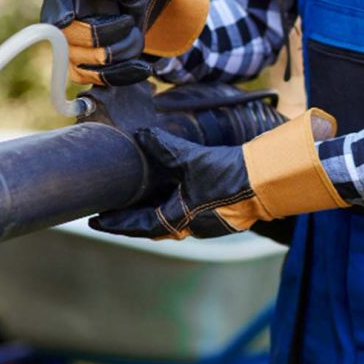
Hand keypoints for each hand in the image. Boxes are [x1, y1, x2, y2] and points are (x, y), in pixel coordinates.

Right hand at [40, 0, 210, 85]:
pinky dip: (123, 73)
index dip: (58, 12)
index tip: (68, 17)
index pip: (54, 3)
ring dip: (123, 51)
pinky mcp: (80, 69)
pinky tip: (140, 66)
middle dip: (110, 32)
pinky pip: (98, 79)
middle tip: (129, 21)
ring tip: (136, 34)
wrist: (131, 11)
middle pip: (74, 37)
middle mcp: (59, 20)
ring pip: (92, 61)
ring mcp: (67, 47)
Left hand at [91, 109, 346, 238]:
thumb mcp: (193, 159)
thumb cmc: (231, 173)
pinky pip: (190, 216)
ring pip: (173, 222)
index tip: (95, 222)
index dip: (116, 223)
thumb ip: (165, 148)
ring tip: (139, 201)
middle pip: (155, 228)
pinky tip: (174, 194)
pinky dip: (174, 207)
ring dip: (155, 214)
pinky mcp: (223, 216)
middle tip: (113, 212)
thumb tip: (141, 135)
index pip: (139, 226)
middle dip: (133, 220)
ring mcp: (209, 224)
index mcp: (181, 218)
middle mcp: (192, 227)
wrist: (268, 180)